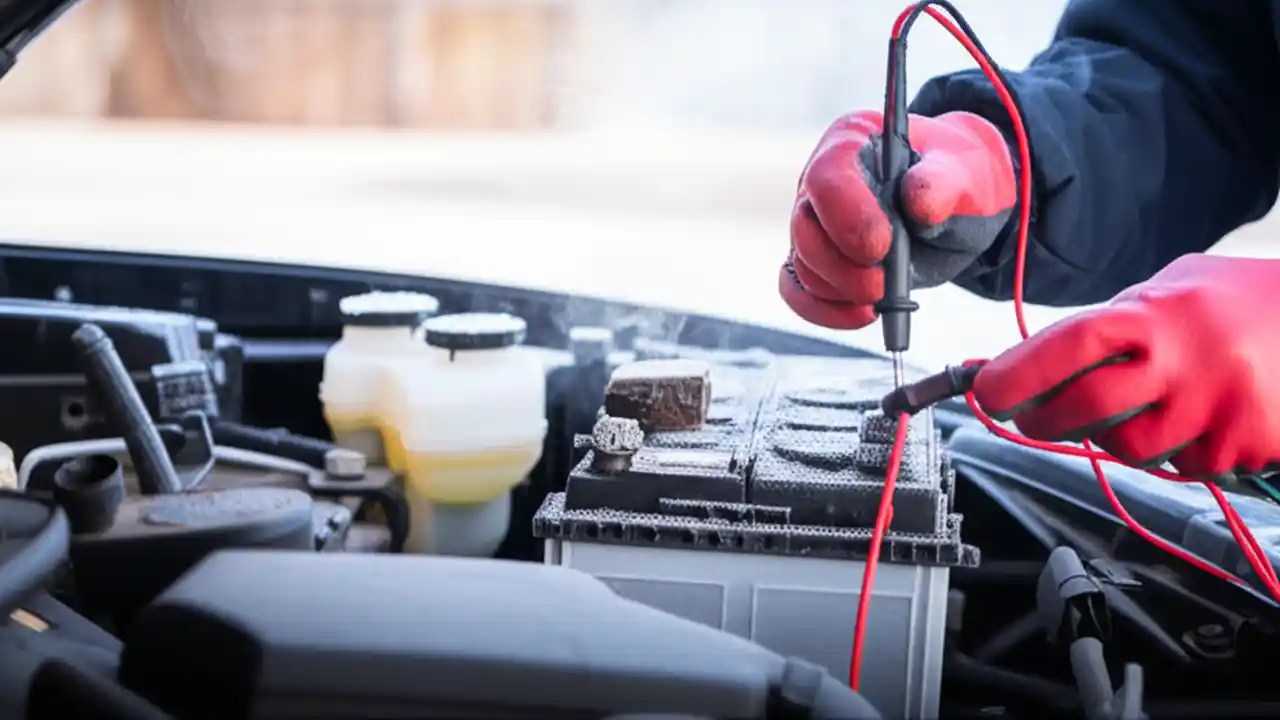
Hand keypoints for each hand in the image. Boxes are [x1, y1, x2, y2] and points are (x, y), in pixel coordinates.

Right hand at [780, 110, 1014, 328]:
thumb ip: (943, 181)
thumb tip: (917, 201)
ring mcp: (814, 224)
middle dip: (844, 266)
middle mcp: (820, 182)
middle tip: (886, 285)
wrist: (956, 202)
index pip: (828, 177)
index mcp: (850, 142)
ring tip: (887, 294)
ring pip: (802, 265)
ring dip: (842, 290)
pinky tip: (865, 314)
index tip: (881, 247)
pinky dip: (826, 311)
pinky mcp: (818, 261)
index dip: (848, 216)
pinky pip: (799, 291)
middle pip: (805, 228)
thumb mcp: (964, 170)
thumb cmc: (955, 177)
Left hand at [973, 254, 1279, 478]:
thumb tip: (1038, 357)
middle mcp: (1184, 363)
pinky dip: (1177, 448)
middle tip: (1031, 417)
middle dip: (1043, 420)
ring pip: (1128, 448)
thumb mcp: (1175, 288)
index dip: (1019, 373)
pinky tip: (1201, 416)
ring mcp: (1213, 411)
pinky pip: (1181, 466)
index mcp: (1159, 314)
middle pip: (1083, 409)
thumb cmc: (1246, 301)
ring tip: (1148, 403)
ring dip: (1118, 435)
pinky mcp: (1241, 448)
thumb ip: (1115, 322)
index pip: (1069, 346)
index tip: (986, 391)